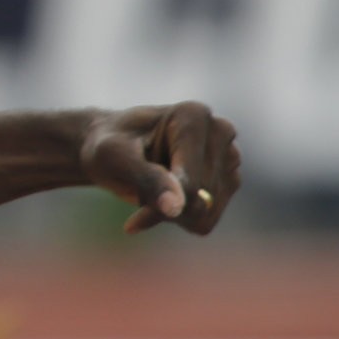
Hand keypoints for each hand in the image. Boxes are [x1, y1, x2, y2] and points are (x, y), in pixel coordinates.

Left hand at [80, 101, 240, 235]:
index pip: (191, 182)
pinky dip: (177, 219)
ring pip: (204, 214)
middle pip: (200, 200)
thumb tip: (176, 208)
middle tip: (135, 188)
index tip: (129, 202)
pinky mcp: (229, 181)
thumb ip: (146, 178)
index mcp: (194, 117)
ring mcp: (230, 158)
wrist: (111, 148)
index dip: (158, 197)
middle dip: (162, 204)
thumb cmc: (108, 145)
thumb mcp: (114, 157)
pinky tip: (161, 198)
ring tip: (149, 188)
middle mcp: (221, 133)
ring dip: (168, 213)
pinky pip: (205, 221)